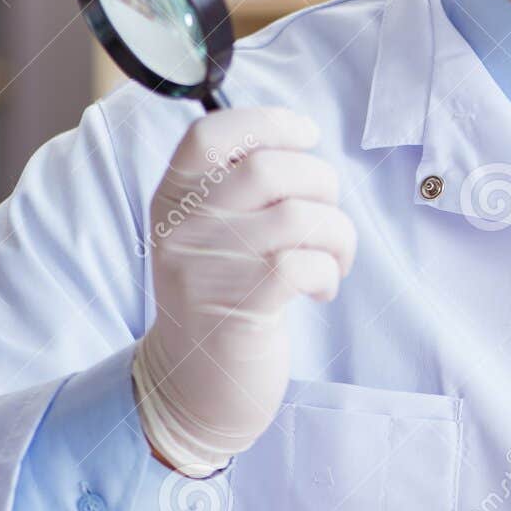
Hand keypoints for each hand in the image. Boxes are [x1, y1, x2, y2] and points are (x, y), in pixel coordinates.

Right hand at [133, 107, 356, 477]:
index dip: (267, 122)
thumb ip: (237, 188)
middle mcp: (182, 228)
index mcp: (172, 200)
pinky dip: (329, 271)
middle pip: (268, 168)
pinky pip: (305, 263)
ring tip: (333, 259)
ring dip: (337, 233)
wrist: (192, 387)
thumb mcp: (210, 234)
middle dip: (322, 183)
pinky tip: (320, 288)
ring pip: (298, 214)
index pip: (207, 134)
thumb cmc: (222, 296)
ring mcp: (207, 268)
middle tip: (327, 217)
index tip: (305, 136)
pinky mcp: (240, 308)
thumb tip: (298, 139)